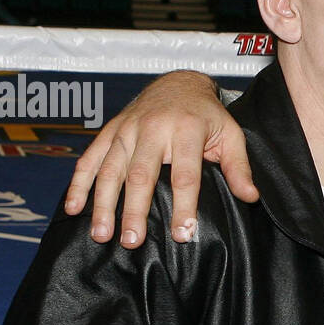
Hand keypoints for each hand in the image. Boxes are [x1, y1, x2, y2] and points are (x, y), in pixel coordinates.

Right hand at [64, 70, 256, 247]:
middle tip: (132, 242)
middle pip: (141, 175)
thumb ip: (239, 167)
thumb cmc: (207, 115)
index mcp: (186, 130)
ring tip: (101, 234)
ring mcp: (127, 130)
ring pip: (111, 169)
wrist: (179, 82)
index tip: (182, 235)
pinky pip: (90, 158)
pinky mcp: (110, 132)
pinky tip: (73, 208)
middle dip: (134, 210)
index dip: (184, 207)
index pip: (185, 175)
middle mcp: (153, 129)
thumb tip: (250, 197)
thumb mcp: (231, 135)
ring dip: (103, 204)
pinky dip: (79, 183)